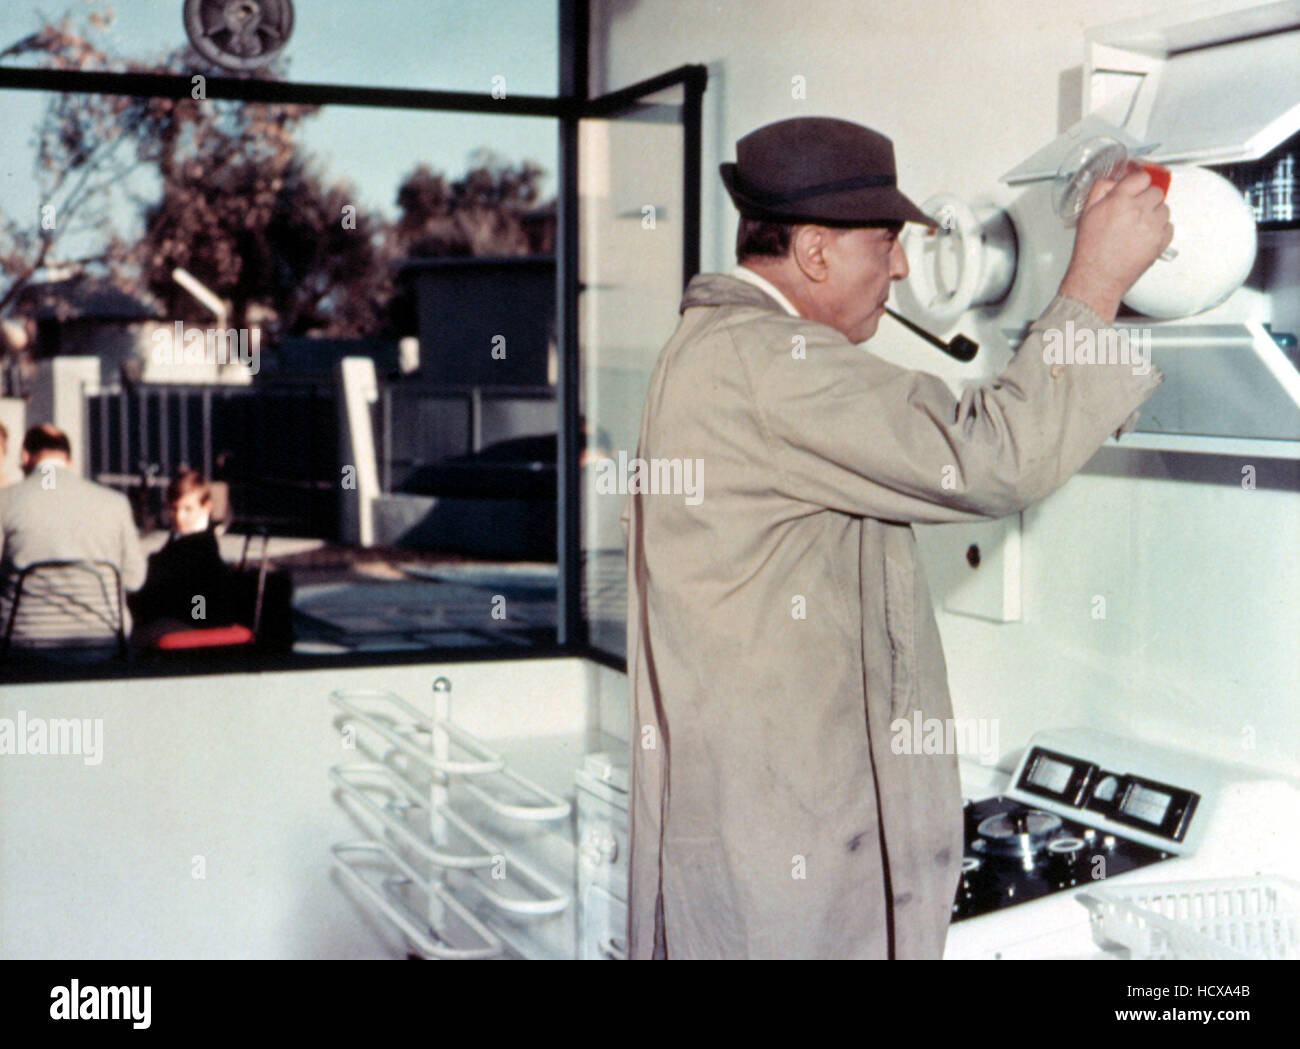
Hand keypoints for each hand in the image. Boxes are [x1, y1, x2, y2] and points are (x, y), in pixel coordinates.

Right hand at [1058, 166, 1173, 322]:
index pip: (1141, 177)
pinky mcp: (1160, 241)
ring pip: (1165, 209)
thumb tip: (1113, 182)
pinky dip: (1160, 230)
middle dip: (1146, 199)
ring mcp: (1152, 226)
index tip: (1138, 186)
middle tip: (1136, 210)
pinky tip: (1145, 236)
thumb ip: (1100, 191)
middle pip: (1156, 192)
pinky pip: (1169, 227)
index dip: (1138, 182)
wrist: (1097, 278)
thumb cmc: (1091, 251)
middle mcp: (1138, 210)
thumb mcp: (1086, 214)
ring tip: (1139, 226)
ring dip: (1154, 214)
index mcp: (1119, 200)